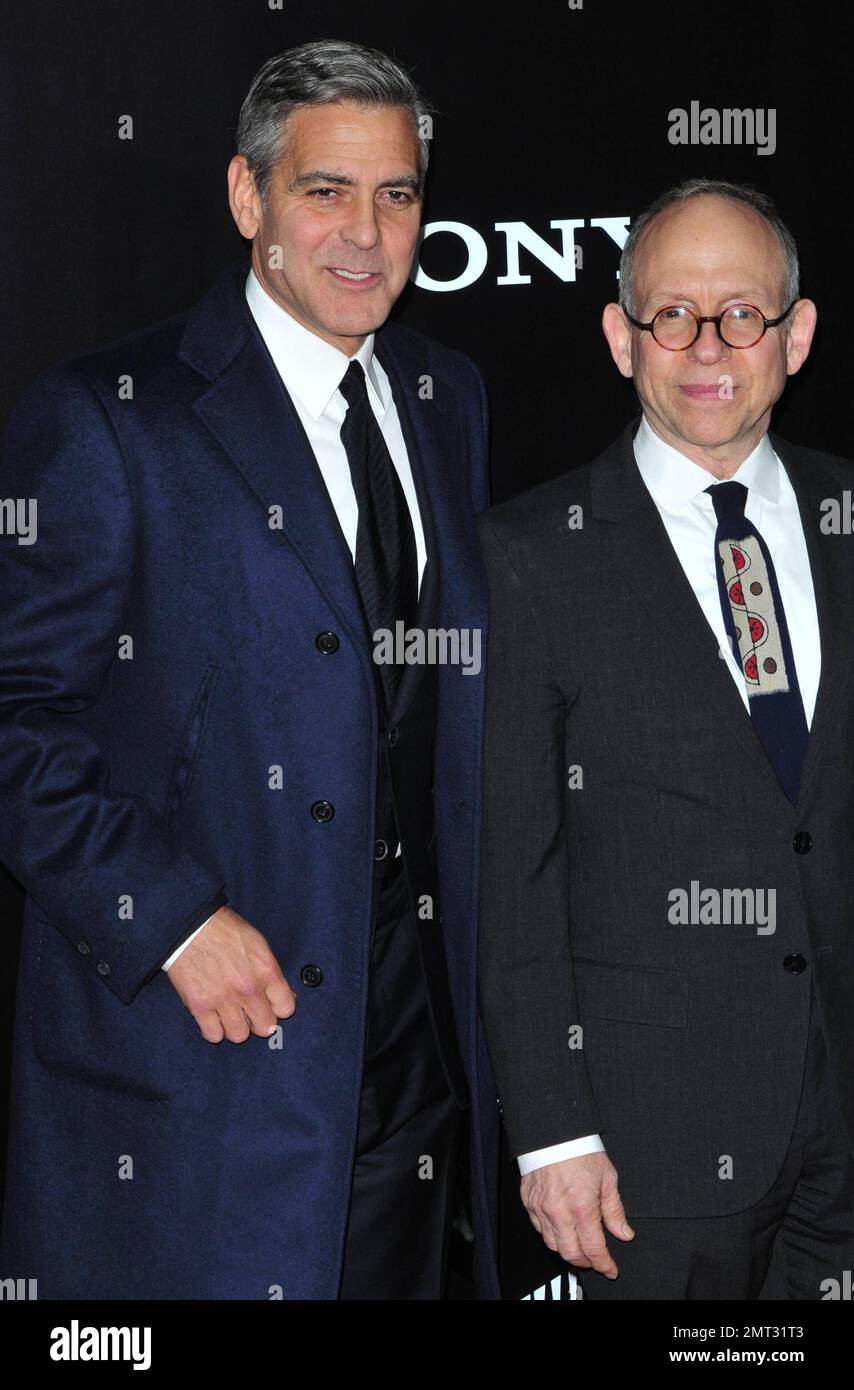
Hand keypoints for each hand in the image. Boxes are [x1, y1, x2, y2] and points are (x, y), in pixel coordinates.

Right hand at [166, 906, 295, 1043]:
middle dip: (259, 1022)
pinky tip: (213, 1017)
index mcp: (266, 970)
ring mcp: (223, 999)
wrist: (189, 925)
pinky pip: (213, 1035)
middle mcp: (248, 988)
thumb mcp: (258, 944)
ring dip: (235, 1027)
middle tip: (249, 1012)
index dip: (278, 1008)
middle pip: (265, 1028)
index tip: (270, 1005)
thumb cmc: (224, 930)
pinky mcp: (199, 1005)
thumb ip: (271, 972)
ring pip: (239, 1035)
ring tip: (230, 1014)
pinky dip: (213, 1029)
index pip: (286, 1008)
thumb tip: (285, 995)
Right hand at [520, 1151, 633, 1277]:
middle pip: (571, 1254)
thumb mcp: (608, 1178)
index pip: (594, 1249)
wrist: (554, 1132)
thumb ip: (614, 1210)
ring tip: (579, 1245)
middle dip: (586, 1262)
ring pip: (553, 1245)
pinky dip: (552, 1234)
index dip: (604, 1264)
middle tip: (595, 1259)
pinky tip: (562, 1228)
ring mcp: (541, 1209)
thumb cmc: (581, 1150)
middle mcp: (559, 1212)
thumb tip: (624, 1233)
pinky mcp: (529, 1203)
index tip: (610, 1269)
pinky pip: (539, 1229)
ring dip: (568, 1250)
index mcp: (582, 1207)